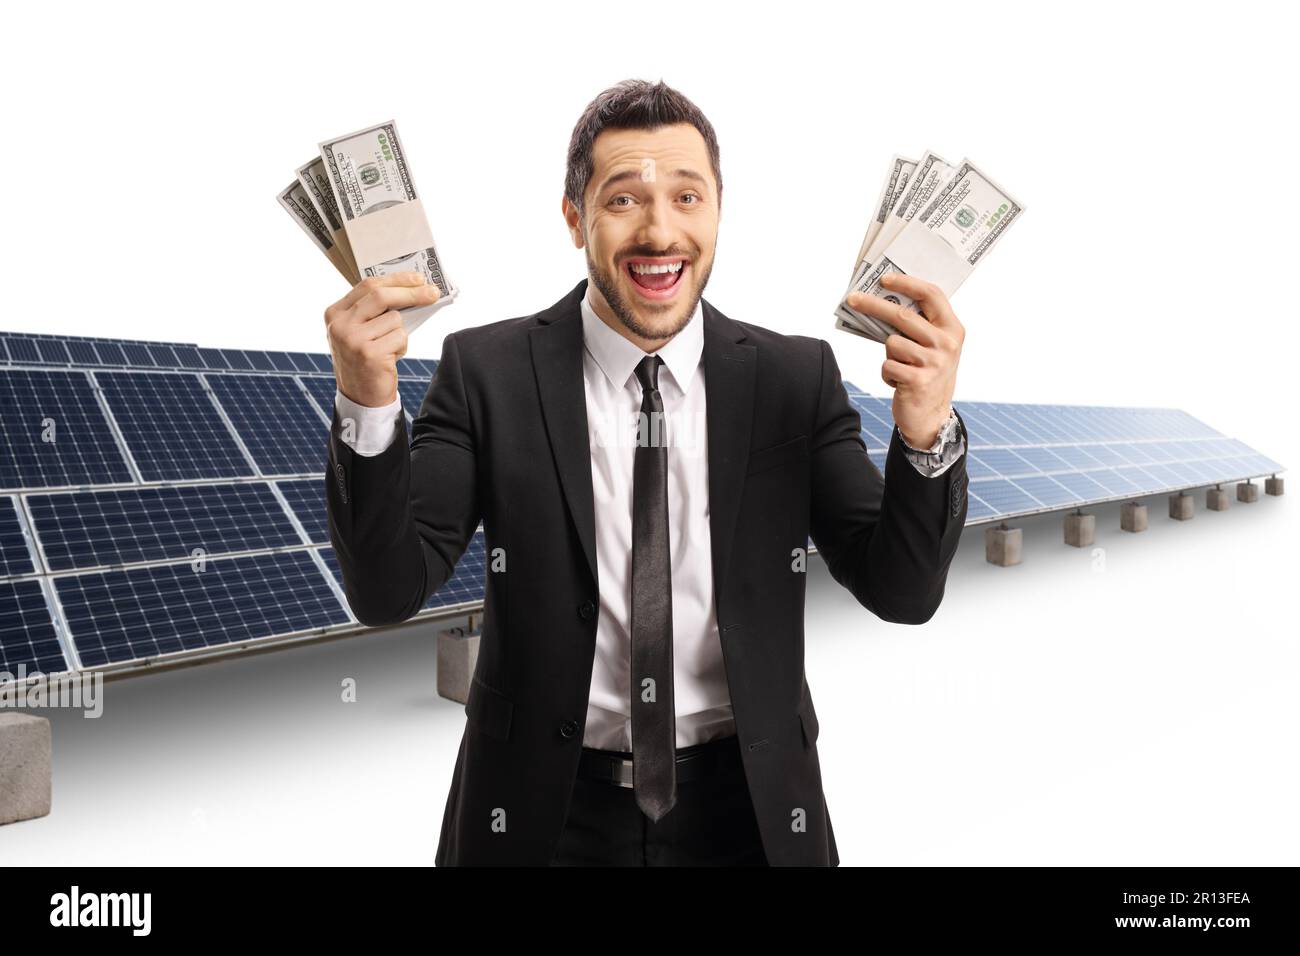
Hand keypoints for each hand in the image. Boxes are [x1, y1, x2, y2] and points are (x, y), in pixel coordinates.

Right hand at [324, 271, 438, 406]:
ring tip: (389, 348)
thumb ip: (376, 310)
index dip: (396, 279)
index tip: (417, 278)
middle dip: (411, 292)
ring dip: (401, 333)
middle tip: (433, 292)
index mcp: (335, 313)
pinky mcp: (369, 354)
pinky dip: (402, 347)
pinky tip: (390, 359)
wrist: (360, 397)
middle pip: (381, 295)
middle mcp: (340, 324)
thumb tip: (413, 289)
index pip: (368, 285)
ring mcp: (352, 339)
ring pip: (395, 319)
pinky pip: (400, 337)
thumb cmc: (365, 360)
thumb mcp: (361, 331)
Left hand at [846, 273, 963, 448]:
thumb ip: (916, 326)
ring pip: (892, 342)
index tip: (884, 279)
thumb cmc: (926, 374)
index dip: (907, 283)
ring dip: (889, 355)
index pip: (932, 295)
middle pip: (903, 315)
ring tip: (901, 368)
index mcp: (953, 329)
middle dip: (873, 305)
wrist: (931, 416)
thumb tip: (880, 303)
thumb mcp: (930, 347)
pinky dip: (887, 373)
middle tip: (852, 298)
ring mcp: (934, 362)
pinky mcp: (919, 381)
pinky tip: (899, 382)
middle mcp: (947, 343)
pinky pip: (887, 364)